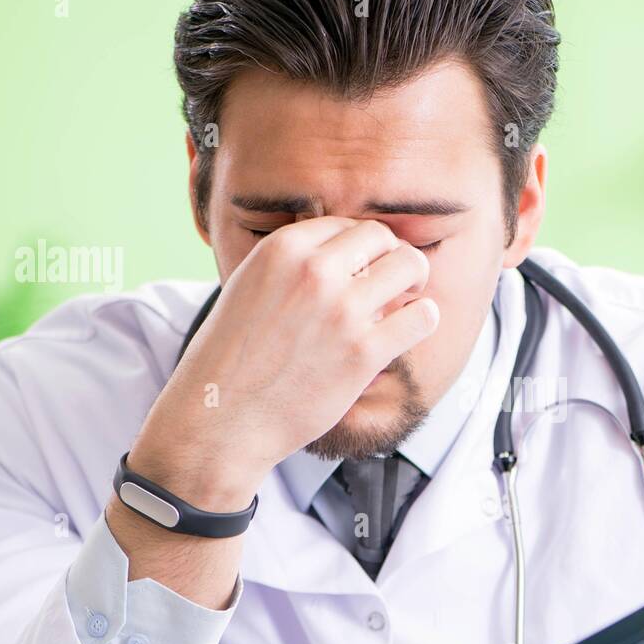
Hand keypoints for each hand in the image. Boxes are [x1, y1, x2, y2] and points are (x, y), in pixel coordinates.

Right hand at [129, 217, 438, 509]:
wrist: (220, 418)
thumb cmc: (232, 358)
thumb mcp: (249, 287)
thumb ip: (292, 265)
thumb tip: (341, 253)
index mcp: (283, 249)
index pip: (349, 225)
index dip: (361, 249)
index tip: (360, 272)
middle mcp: (314, 272)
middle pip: (384, 238)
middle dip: (393, 258)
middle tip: (391, 285)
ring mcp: (342, 311)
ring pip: (412, 266)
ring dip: (414, 284)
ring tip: (404, 304)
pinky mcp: (363, 352)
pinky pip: (422, 316)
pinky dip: (422, 319)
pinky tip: (407, 332)